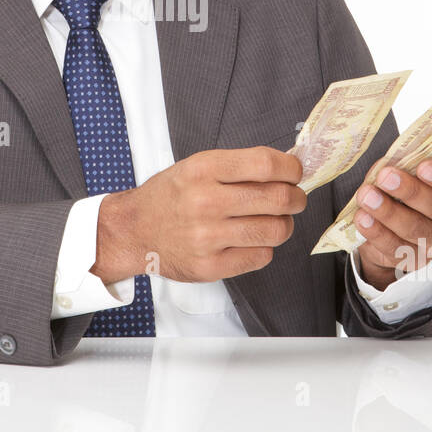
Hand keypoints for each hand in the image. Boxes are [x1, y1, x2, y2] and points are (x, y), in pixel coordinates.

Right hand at [92, 147, 306, 283]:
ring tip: (277, 221)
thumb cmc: (170, 196)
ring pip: (275, 230)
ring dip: (284, 225)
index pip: (266, 165)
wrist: (134, 230)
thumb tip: (287, 168)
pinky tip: (253, 240)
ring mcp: (207, 237)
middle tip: (295, 198)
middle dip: (296, 197)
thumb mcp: (196, 166)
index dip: (291, 168)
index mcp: (203, 169)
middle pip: (277, 198)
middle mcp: (205, 202)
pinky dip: (265, 247)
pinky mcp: (209, 266)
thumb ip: (238, 167)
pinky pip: (260, 257)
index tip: (296, 172)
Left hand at [353, 157, 431, 290]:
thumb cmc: (403, 190)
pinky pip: (395, 247)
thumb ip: (404, 167)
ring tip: (367, 196)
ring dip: (388, 211)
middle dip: (410, 191)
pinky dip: (376, 231)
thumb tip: (388, 165)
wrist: (390, 227)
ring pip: (415, 228)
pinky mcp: (415, 259)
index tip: (423, 167)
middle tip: (385, 177)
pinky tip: (363, 218)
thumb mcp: (407, 172)